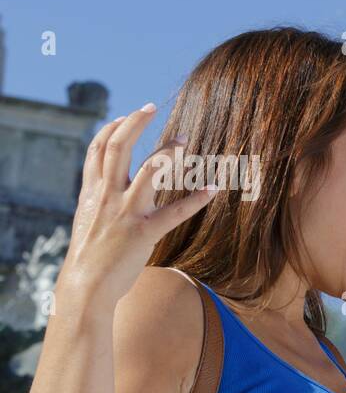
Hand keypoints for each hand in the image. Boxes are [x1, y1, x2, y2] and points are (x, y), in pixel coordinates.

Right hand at [58, 103, 215, 312]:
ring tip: (184, 140)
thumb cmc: (90, 256)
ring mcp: (125, 213)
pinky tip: (213, 189)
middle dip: (134, 123)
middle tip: (151, 106)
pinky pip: (176, 212)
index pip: (97, 149)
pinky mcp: (144, 233)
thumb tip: (108, 185)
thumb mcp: (88, 220)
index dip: (112, 128)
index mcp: (92, 192)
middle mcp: (106, 196)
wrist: (85, 286)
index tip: (127, 115)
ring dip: (168, 153)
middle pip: (117, 147)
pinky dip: (197, 199)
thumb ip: (98, 200)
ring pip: (148, 172)